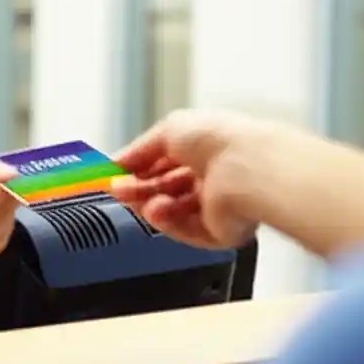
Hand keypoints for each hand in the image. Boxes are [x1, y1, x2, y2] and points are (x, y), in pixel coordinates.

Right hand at [111, 110, 299, 249]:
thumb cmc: (220, 138)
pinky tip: (157, 211)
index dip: (139, 168)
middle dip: (140, 189)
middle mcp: (214, 176)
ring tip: (138, 200)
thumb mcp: (168, 130)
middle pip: (167, 189)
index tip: (115, 174)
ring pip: (175, 213)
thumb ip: (138, 150)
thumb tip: (117, 162)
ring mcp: (219, 205)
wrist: (247, 168)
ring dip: (152, 206)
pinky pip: (186, 231)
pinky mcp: (222, 232)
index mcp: (206, 147)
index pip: (166, 161)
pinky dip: (168, 222)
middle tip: (118, 190)